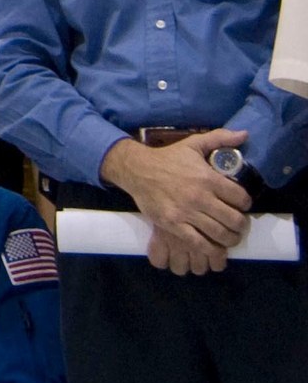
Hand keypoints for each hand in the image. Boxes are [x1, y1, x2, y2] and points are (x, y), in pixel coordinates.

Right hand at [101, 132, 252, 275]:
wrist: (137, 170)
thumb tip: (245, 134)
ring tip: (230, 237)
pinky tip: (214, 247)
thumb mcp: (194, 144)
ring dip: (230, 239)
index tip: (241, 206)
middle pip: (233, 219)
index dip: (245, 204)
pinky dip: (210, 248)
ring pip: (219, 233)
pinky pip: (198, 242)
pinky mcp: (173, 224)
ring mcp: (186, 213)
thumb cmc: (168, 158)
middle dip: (241, 225)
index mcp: (209, 178)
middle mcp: (200, 197)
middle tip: (238, 225)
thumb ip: (220, 137)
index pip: (241, 198)